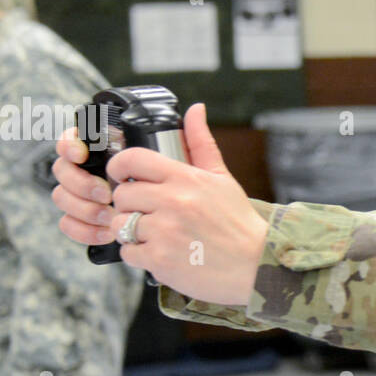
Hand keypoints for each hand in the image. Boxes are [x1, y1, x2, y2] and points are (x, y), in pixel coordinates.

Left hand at [52, 103, 267, 304]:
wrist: (256, 265)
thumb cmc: (238, 223)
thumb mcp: (222, 179)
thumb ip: (201, 144)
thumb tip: (195, 110)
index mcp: (185, 178)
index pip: (133, 159)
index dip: (119, 167)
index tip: (122, 176)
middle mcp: (172, 202)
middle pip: (122, 195)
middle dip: (129, 205)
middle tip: (148, 213)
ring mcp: (164, 232)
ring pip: (120, 225)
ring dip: (131, 232)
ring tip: (155, 235)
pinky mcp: (160, 260)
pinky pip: (128, 252)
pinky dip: (139, 255)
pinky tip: (160, 253)